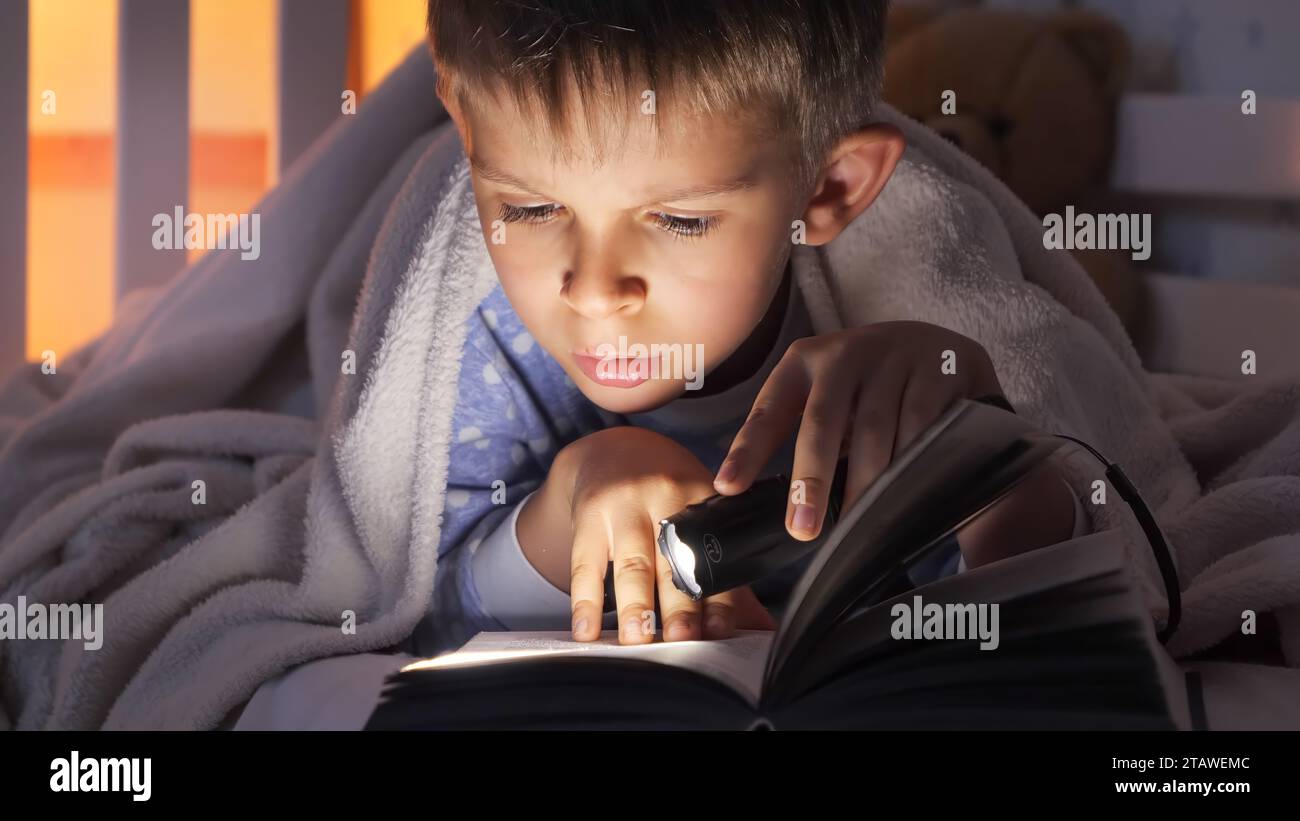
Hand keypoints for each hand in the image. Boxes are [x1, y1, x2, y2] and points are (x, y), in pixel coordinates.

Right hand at [529, 426, 776, 643]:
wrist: (611, 451)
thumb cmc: (665, 492)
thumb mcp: (698, 514)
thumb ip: (725, 572)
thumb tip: (762, 628)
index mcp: (701, 500)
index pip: (714, 556)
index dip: (719, 595)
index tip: (720, 631)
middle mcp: (665, 497)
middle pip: (673, 559)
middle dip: (678, 602)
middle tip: (682, 638)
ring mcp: (624, 506)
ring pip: (632, 563)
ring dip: (634, 604)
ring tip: (636, 639)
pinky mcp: (589, 516)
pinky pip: (585, 565)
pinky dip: (585, 602)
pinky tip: (586, 631)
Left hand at [712, 321, 1006, 539]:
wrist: (934, 342)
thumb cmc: (865, 386)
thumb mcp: (827, 399)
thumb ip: (803, 439)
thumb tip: (769, 501)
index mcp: (801, 364)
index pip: (769, 411)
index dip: (748, 451)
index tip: (728, 488)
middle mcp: (842, 355)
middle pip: (821, 423)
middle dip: (812, 481)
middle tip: (803, 530)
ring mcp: (891, 359)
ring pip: (874, 430)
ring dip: (865, 481)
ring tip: (859, 524)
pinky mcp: (936, 369)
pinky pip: (921, 424)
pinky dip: (912, 461)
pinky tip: (907, 492)